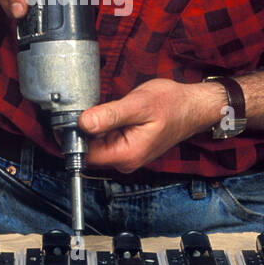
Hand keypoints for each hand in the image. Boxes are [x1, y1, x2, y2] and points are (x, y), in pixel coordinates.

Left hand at [78, 79, 211, 174]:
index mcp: (127, 154)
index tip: (69, 117)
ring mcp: (127, 155)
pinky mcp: (128, 147)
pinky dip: (104, 126)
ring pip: (97, 144)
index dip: (73, 136)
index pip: (86, 154)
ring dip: (94, 127)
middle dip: (83, 130)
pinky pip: (107, 140)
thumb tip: (83, 123)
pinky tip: (113, 113)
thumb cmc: (173, 104)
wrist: (193, 106)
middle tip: (89, 106)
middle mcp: (126, 160)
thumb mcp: (138, 104)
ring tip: (105, 107)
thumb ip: (109, 115)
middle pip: (89, 150)